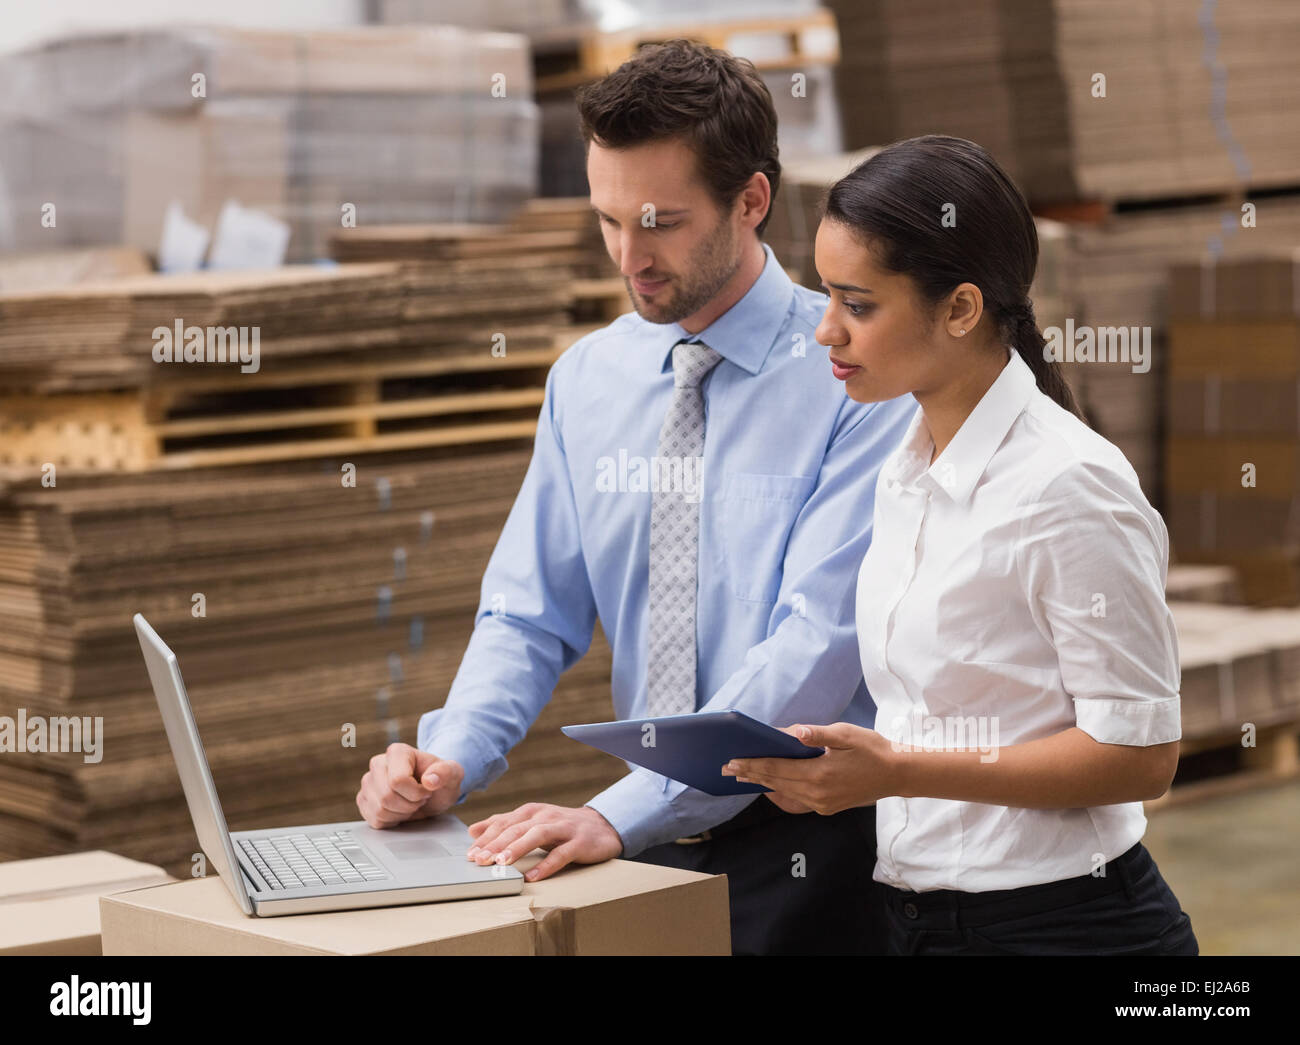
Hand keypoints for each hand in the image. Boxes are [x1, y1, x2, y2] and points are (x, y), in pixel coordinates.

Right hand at [356, 742, 464, 827]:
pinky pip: (373, 820)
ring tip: (410, 803)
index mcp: (397, 752)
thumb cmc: (440, 779)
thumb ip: (446, 772)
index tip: (426, 789)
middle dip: (410, 804)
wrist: (433, 791)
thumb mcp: (453, 774)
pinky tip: (400, 810)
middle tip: (420, 799)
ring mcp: (368, 782)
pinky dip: (391, 821)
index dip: (416, 792)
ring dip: (401, 813)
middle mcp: (378, 764)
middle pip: (386, 796)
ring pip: (379, 810)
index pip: (398, 780)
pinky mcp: (364, 800)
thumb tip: (430, 780)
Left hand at [466, 803, 623, 881]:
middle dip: (496, 844)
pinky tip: (533, 876)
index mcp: (531, 812)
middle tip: (479, 860)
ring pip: (537, 836)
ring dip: (517, 848)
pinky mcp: (579, 842)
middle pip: (517, 828)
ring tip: (502, 863)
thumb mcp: (531, 822)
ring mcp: (563, 828)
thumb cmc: (561, 827)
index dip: (486, 838)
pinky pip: (561, 854)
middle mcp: (545, 816)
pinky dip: (546, 865)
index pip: (504, 822)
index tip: (470, 854)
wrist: (601, 826)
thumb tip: (472, 830)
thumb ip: (503, 825)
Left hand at [722, 723, 897, 814]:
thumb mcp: (846, 734)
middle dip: (751, 774)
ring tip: (743, 777)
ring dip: (762, 784)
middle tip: (727, 769)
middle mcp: (817, 792)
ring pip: (784, 794)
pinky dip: (780, 795)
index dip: (753, 764)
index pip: (777, 768)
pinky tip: (771, 788)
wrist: (896, 774)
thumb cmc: (872, 749)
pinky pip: (796, 802)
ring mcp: (822, 803)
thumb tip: (793, 732)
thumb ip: (817, 734)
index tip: (733, 761)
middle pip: (776, 782)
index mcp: (820, 773)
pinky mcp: (826, 807)